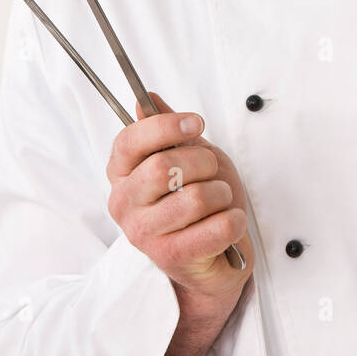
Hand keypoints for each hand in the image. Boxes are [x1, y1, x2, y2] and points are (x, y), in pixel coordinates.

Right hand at [106, 91, 252, 305]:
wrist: (214, 254)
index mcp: (122, 172)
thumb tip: (146, 98)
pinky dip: (234, 220)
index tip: (196, 122)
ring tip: (219, 201)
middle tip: (212, 171)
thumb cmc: (199, 199)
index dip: (166, 126)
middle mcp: (123, 203)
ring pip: (195, 197)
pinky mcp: (170, 257)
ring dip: (222, 194)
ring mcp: (143, 233)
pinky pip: (217, 227)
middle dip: (203, 163)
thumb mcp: (186, 156)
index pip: (130, 140)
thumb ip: (166, 129)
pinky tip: (229, 222)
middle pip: (164, 166)